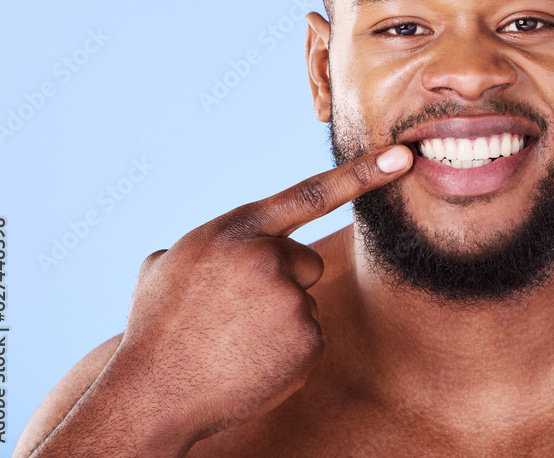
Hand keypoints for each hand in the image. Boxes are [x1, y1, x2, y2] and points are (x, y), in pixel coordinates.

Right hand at [110, 144, 412, 446]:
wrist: (152, 395)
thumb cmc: (155, 331)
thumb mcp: (163, 268)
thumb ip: (201, 247)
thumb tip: (194, 248)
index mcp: (236, 231)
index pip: (310, 194)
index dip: (361, 174)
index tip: (401, 157)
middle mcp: (268, 256)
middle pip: (305, 261)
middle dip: (281, 283)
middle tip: (236, 315)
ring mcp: (290, 298)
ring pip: (304, 302)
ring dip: (280, 320)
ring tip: (235, 340)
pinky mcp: (306, 338)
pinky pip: (309, 338)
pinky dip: (286, 354)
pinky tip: (250, 363)